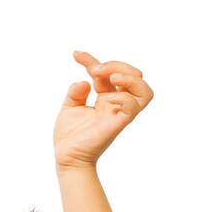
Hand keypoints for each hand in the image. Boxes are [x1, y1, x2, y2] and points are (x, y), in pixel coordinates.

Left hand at [55, 51, 152, 169]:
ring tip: (112, 78)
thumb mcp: (69, 107)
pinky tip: (108, 99)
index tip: (76, 54)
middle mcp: (116, 103)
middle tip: (95, 70)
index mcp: (105, 97)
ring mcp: (119, 113)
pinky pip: (134, 108)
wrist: (66, 157)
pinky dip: (124, 98)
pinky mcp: (118, 124)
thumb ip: (76, 92)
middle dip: (117, 65)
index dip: (92, 60)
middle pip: (133, 75)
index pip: (107, 72)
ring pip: (144, 90)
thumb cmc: (69, 136)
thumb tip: (83, 81)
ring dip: (130, 78)